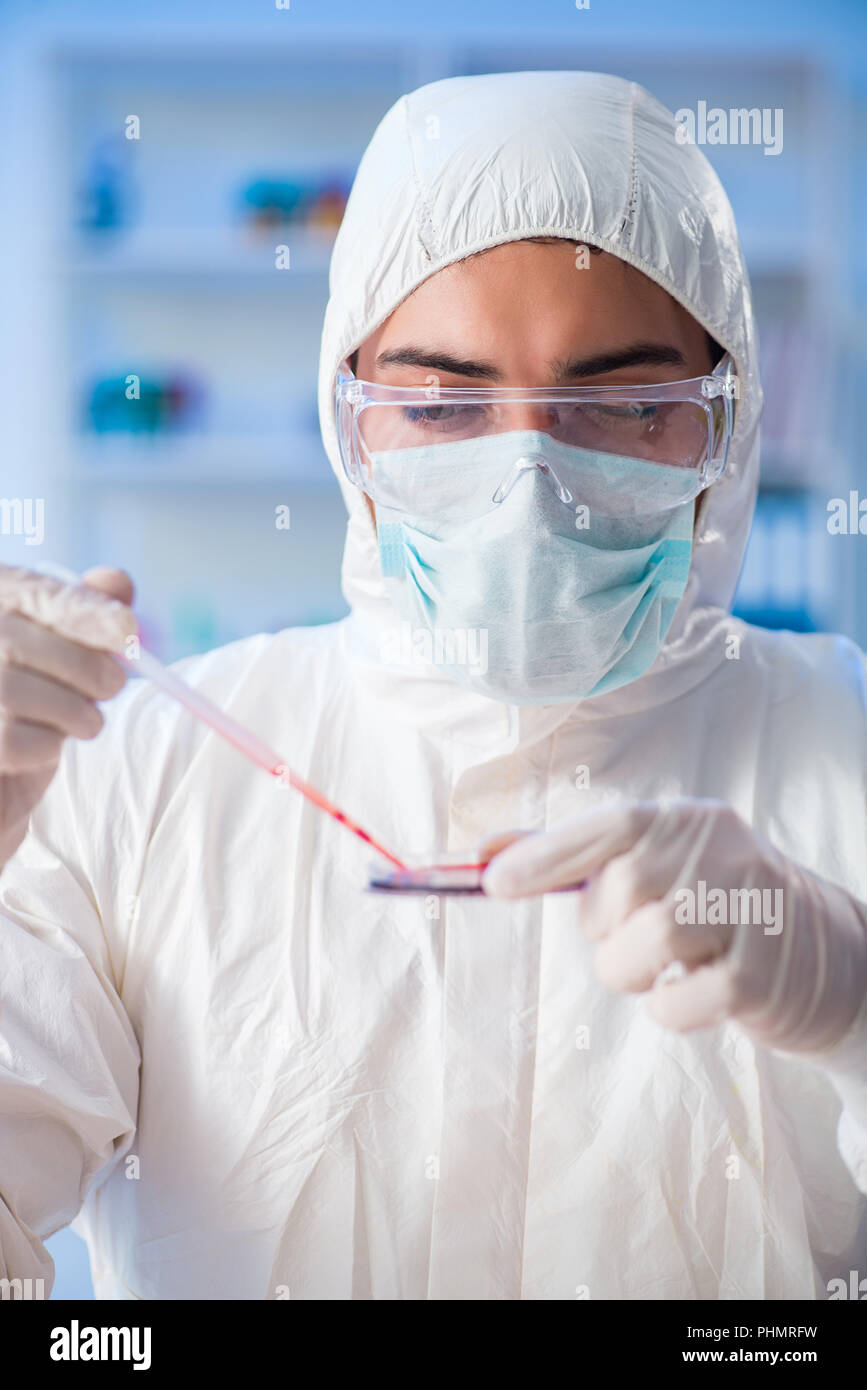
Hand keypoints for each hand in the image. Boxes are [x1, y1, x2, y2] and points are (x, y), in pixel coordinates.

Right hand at [0, 565, 136, 869]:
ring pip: (33, 696)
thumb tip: (117, 581)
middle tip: (111, 685)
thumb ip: (84, 610)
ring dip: (78, 713)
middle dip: (90, 669)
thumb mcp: (59, 650)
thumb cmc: (30, 700)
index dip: (81, 608)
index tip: (125, 629)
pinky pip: (24, 743)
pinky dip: (48, 747)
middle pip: (34, 645)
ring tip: (77, 718)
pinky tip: (40, 745)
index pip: (31, 592)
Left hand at [481, 798, 866, 1055]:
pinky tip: (696, 994)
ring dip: (629, 972)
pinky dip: (667, 1009)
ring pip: (641, 946)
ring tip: (660, 969)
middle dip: (604, 928)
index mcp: (691, 821)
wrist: (831, 959)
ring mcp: (748, 913)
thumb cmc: (722, 910)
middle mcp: (723, 854)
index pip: (610, 826)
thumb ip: (580, 859)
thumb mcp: (666, 867)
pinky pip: (673, 1004)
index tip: (493, 882)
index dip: (546, 854)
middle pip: (619, 890)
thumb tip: (487, 855)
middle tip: (635, 936)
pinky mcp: (761, 977)